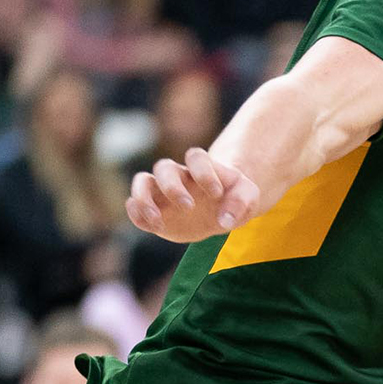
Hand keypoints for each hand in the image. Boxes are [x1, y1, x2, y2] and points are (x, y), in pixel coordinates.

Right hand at [127, 147, 260, 242]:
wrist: (222, 212)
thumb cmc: (235, 198)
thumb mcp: (248, 198)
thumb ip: (242, 202)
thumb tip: (225, 220)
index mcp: (203, 167)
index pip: (196, 157)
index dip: (204, 173)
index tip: (217, 194)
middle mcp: (179, 176)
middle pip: (163, 167)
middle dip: (172, 187)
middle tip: (189, 207)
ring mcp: (163, 192)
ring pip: (142, 182)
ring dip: (144, 199)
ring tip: (157, 220)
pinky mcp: (154, 210)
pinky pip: (134, 206)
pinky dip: (136, 214)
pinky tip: (153, 226)